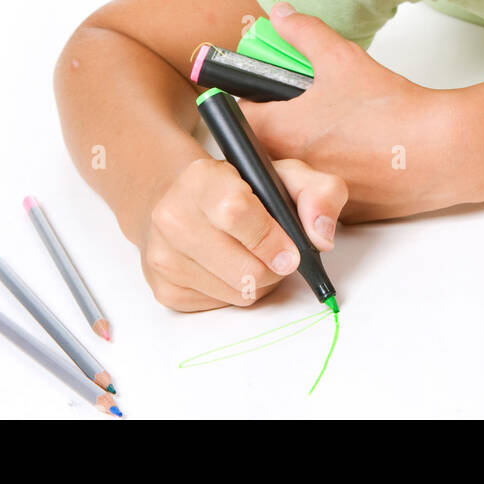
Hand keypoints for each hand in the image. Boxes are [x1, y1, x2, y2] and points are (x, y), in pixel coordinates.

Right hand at [137, 151, 346, 311]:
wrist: (186, 202)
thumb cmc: (243, 189)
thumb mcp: (285, 176)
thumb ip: (318, 192)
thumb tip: (321, 235)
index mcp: (200, 177)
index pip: (236, 212)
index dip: (271, 237)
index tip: (291, 250)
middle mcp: (171, 215)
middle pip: (243, 268)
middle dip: (273, 267)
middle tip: (278, 253)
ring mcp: (162, 255)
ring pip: (237, 293)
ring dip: (259, 282)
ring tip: (254, 256)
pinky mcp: (164, 289)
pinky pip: (221, 307)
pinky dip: (236, 292)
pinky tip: (231, 267)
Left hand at [239, 3, 482, 219]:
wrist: (440, 150)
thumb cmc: (387, 108)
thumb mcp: (340, 57)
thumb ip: (304, 32)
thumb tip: (282, 14)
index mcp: (279, 131)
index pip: (234, 119)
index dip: (243, 103)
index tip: (257, 95)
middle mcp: (288, 169)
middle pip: (257, 150)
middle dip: (269, 131)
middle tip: (293, 113)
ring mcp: (313, 196)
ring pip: (288, 177)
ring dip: (296, 158)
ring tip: (326, 135)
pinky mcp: (342, 214)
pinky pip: (319, 196)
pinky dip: (327, 178)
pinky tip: (353, 158)